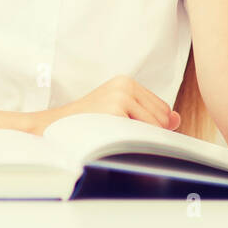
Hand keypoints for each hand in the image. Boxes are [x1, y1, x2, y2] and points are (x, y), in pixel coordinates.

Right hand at [26, 75, 180, 134]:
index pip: (162, 109)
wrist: (51, 128)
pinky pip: (142, 136)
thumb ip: (147, 113)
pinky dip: (132, 145)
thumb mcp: (116, 111)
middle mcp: (124, 86)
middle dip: (148, 134)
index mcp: (125, 82)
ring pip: (154, 129)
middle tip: (117, 136)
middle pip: (162, 119)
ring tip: (112, 137)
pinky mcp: (115, 113)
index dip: (153, 127)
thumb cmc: (85, 124)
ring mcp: (120, 98)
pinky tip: (111, 141)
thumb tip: (176, 119)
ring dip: (138, 140)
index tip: (129, 132)